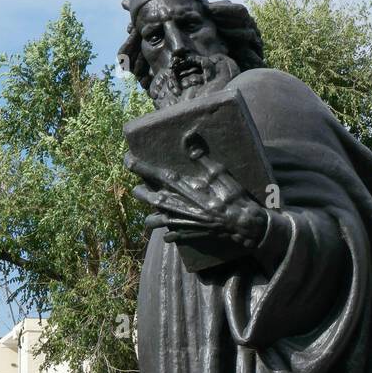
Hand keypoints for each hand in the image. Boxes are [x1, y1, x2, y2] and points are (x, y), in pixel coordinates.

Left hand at [127, 149, 269, 249]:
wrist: (243, 225)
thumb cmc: (233, 197)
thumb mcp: (219, 173)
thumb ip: (201, 157)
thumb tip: (188, 137)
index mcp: (185, 188)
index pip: (157, 175)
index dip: (140, 167)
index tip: (128, 160)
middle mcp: (179, 205)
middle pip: (151, 199)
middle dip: (141, 193)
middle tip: (137, 189)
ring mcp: (183, 221)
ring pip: (156, 220)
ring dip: (152, 217)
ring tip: (150, 214)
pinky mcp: (190, 234)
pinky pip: (172, 235)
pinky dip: (168, 234)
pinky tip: (168, 233)